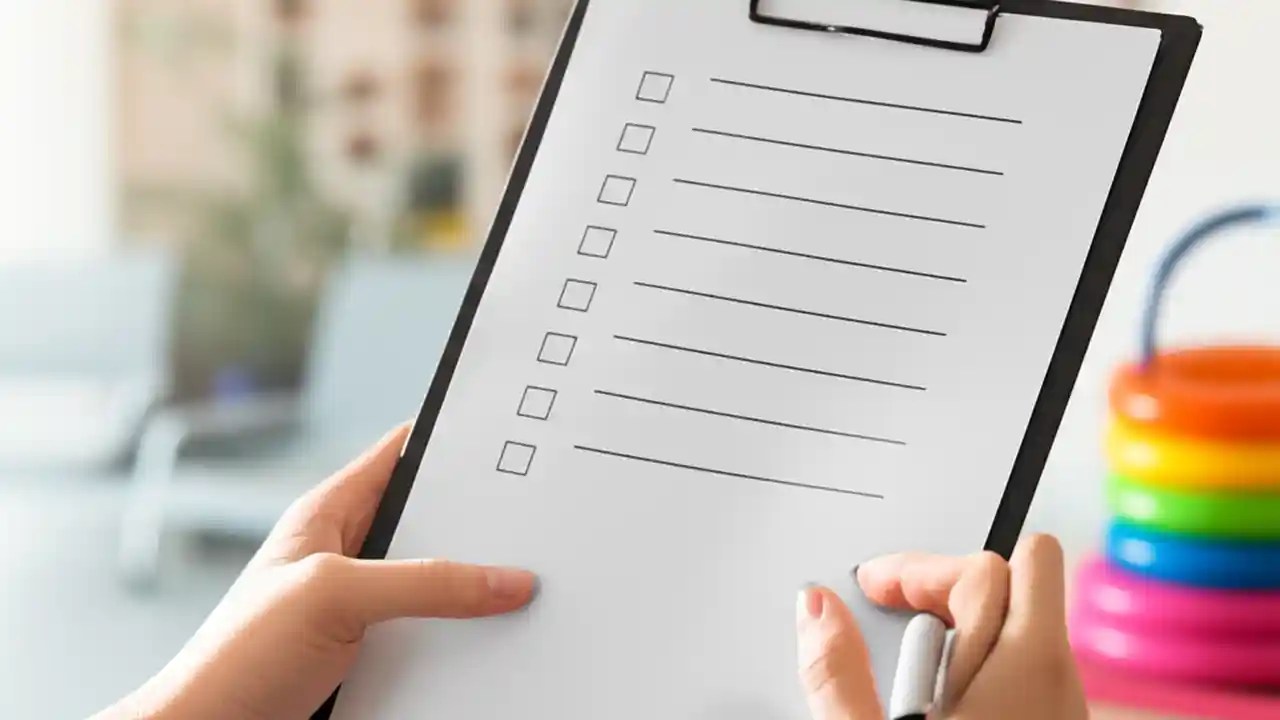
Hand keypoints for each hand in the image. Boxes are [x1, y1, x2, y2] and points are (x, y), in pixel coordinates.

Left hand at [98, 425, 537, 719]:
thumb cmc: (234, 656)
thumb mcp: (334, 596)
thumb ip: (423, 583)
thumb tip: (502, 580)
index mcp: (329, 515)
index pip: (401, 454)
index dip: (451, 440)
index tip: (505, 436)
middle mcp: (348, 555)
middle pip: (432, 526)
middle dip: (477, 525)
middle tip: (531, 522)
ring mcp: (359, 607)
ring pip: (436, 586)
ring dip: (470, 592)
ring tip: (517, 590)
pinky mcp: (369, 654)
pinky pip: (430, 637)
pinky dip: (459, 640)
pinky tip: (484, 642)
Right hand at [796, 535, 1084, 719]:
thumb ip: (837, 675)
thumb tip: (816, 608)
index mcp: (1026, 665)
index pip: (987, 564)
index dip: (920, 568)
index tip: (875, 590)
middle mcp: (1061, 678)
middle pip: (1020, 577)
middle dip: (951, 584)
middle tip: (897, 617)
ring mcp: (1068, 705)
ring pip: (1027, 625)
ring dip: (967, 631)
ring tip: (912, 679)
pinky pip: (1032, 670)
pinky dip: (985, 668)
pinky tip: (941, 706)